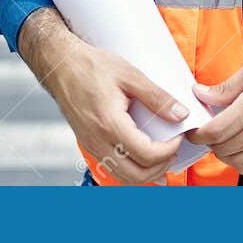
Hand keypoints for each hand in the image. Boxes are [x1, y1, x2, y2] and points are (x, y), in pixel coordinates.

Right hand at [18, 8, 187, 183]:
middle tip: (174, 151)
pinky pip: (111, 169)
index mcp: (109, 124)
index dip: (168, 150)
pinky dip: (131, 171)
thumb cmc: (93, 66)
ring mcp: (91, 145)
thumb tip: (181, 114)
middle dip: (160, 168)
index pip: (146, 154)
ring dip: (146, 174)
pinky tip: (142, 162)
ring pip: (122, 177)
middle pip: (135, 175)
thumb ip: (157, 97)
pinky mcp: (88, 143)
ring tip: (163, 159)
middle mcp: (97, 141)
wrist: (61, 65)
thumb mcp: (130, 75)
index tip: (178, 136)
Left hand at [188, 51, 242, 177]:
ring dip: (227, 156)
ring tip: (226, 144)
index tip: (195, 131)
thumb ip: (225, 87)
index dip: (199, 134)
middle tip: (210, 135)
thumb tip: (201, 95)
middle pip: (225, 149)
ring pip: (240, 163)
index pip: (216, 131)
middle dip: (211, 144)